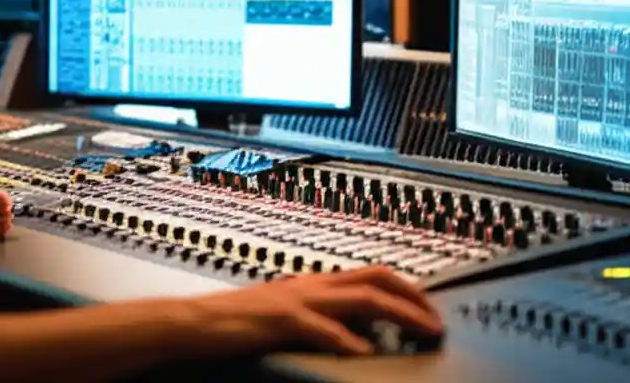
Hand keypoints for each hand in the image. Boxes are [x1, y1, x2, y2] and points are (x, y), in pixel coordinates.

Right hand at [185, 266, 444, 355]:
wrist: (193, 322)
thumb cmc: (235, 322)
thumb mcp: (287, 316)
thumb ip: (322, 319)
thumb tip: (359, 333)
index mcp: (313, 284)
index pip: (371, 274)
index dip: (406, 288)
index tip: (429, 308)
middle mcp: (311, 286)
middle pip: (376, 279)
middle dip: (414, 297)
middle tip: (436, 322)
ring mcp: (298, 301)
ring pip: (361, 299)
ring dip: (399, 314)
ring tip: (421, 332)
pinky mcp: (281, 320)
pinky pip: (321, 328)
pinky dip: (347, 340)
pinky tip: (363, 354)